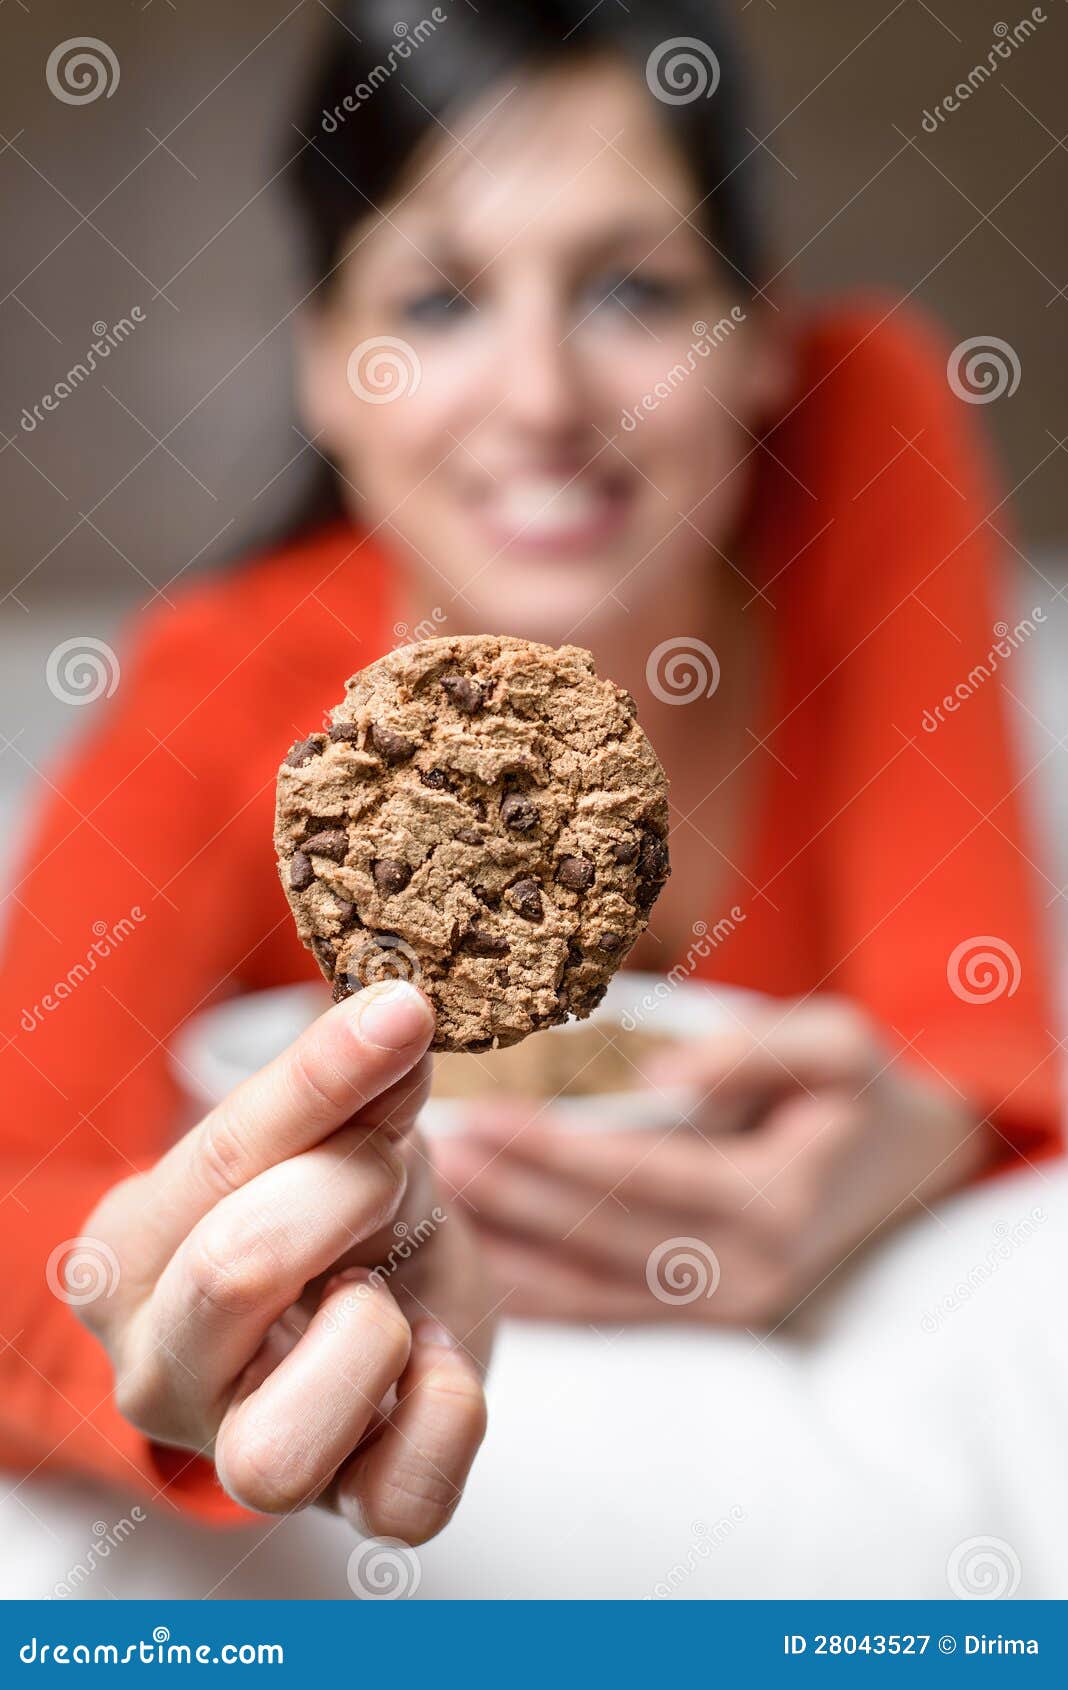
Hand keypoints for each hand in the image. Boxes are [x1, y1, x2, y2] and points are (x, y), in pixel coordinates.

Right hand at [79, 980, 487, 1542]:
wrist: (383, 1288)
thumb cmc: (335, 1206)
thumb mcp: (340, 1133)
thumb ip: (356, 1090)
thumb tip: (397, 1017)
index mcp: (126, 1253)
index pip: (220, 1159)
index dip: (323, 1080)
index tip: (403, 1014)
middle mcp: (156, 1367)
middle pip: (232, 1277)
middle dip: (343, 1192)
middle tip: (383, 1172)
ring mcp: (240, 1452)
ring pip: (278, 1451)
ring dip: (367, 1342)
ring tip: (382, 1294)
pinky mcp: (342, 1502)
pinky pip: (401, 1501)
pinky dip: (447, 1415)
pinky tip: (436, 1351)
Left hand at [434, 995, 989, 1327]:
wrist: (910, 1163)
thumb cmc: (860, 1087)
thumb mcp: (835, 1041)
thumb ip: (754, 1051)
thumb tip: (659, 1079)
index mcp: (775, 1201)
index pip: (636, 1175)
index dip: (551, 1151)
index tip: (477, 1118)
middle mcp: (746, 1271)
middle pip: (597, 1235)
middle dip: (506, 1198)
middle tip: (421, 1162)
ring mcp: (726, 1307)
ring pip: (590, 1287)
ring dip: (506, 1249)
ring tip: (426, 1209)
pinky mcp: (707, 1318)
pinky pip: (607, 1313)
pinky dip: (541, 1296)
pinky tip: (477, 1270)